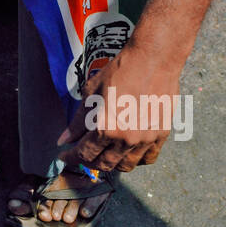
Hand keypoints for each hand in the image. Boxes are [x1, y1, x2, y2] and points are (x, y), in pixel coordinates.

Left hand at [56, 42, 181, 173]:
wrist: (152, 60)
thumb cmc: (119, 72)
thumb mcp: (91, 94)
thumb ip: (78, 121)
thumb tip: (64, 140)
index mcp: (105, 128)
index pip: (84, 154)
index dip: (71, 157)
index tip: (64, 156)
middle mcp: (126, 138)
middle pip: (104, 164)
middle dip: (88, 162)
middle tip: (82, 155)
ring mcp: (145, 139)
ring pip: (126, 166)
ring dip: (111, 164)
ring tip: (104, 154)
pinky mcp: (161, 135)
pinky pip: (148, 158)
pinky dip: (136, 160)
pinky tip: (127, 153)